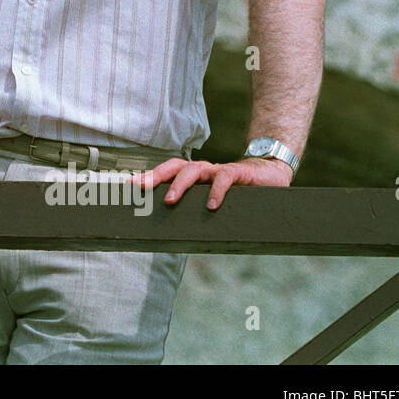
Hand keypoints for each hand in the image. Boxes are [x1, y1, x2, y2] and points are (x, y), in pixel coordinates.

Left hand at [131, 156, 292, 210]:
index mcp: (194, 176)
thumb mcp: (212, 201)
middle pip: (175, 166)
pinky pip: (225, 177)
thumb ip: (195, 209)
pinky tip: (211, 205)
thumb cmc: (236, 193)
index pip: (167, 172)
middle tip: (141, 188)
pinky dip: (216, 191)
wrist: (270, 175)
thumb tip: (170, 232)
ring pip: (194, 169)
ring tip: (170, 201)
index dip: (148, 176)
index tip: (128, 185)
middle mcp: (203, 170)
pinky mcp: (239, 172)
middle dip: (156, 176)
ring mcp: (219, 169)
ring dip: (180, 184)